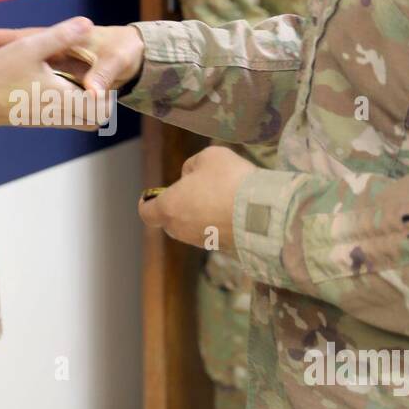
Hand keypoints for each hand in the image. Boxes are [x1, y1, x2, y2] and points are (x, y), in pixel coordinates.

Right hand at [0, 16, 112, 128]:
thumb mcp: (30, 46)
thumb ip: (61, 35)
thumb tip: (87, 22)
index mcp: (63, 100)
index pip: (101, 108)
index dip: (108, 93)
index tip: (100, 73)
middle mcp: (58, 116)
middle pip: (95, 120)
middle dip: (101, 102)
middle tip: (96, 78)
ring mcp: (45, 121)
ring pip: (80, 121)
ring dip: (85, 103)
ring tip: (78, 77)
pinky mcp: (34, 121)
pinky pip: (63, 119)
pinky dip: (69, 106)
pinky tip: (56, 82)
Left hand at [138, 146, 254, 249]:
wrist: (262, 213)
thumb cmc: (229, 180)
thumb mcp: (209, 157)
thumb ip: (192, 165)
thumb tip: (191, 177)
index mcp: (170, 207)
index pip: (146, 213)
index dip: (148, 204)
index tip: (152, 197)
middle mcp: (181, 229)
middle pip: (171, 221)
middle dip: (179, 206)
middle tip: (197, 190)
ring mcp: (202, 242)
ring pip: (193, 228)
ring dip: (201, 216)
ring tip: (224, 198)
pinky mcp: (222, 251)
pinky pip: (214, 235)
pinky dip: (219, 225)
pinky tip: (237, 212)